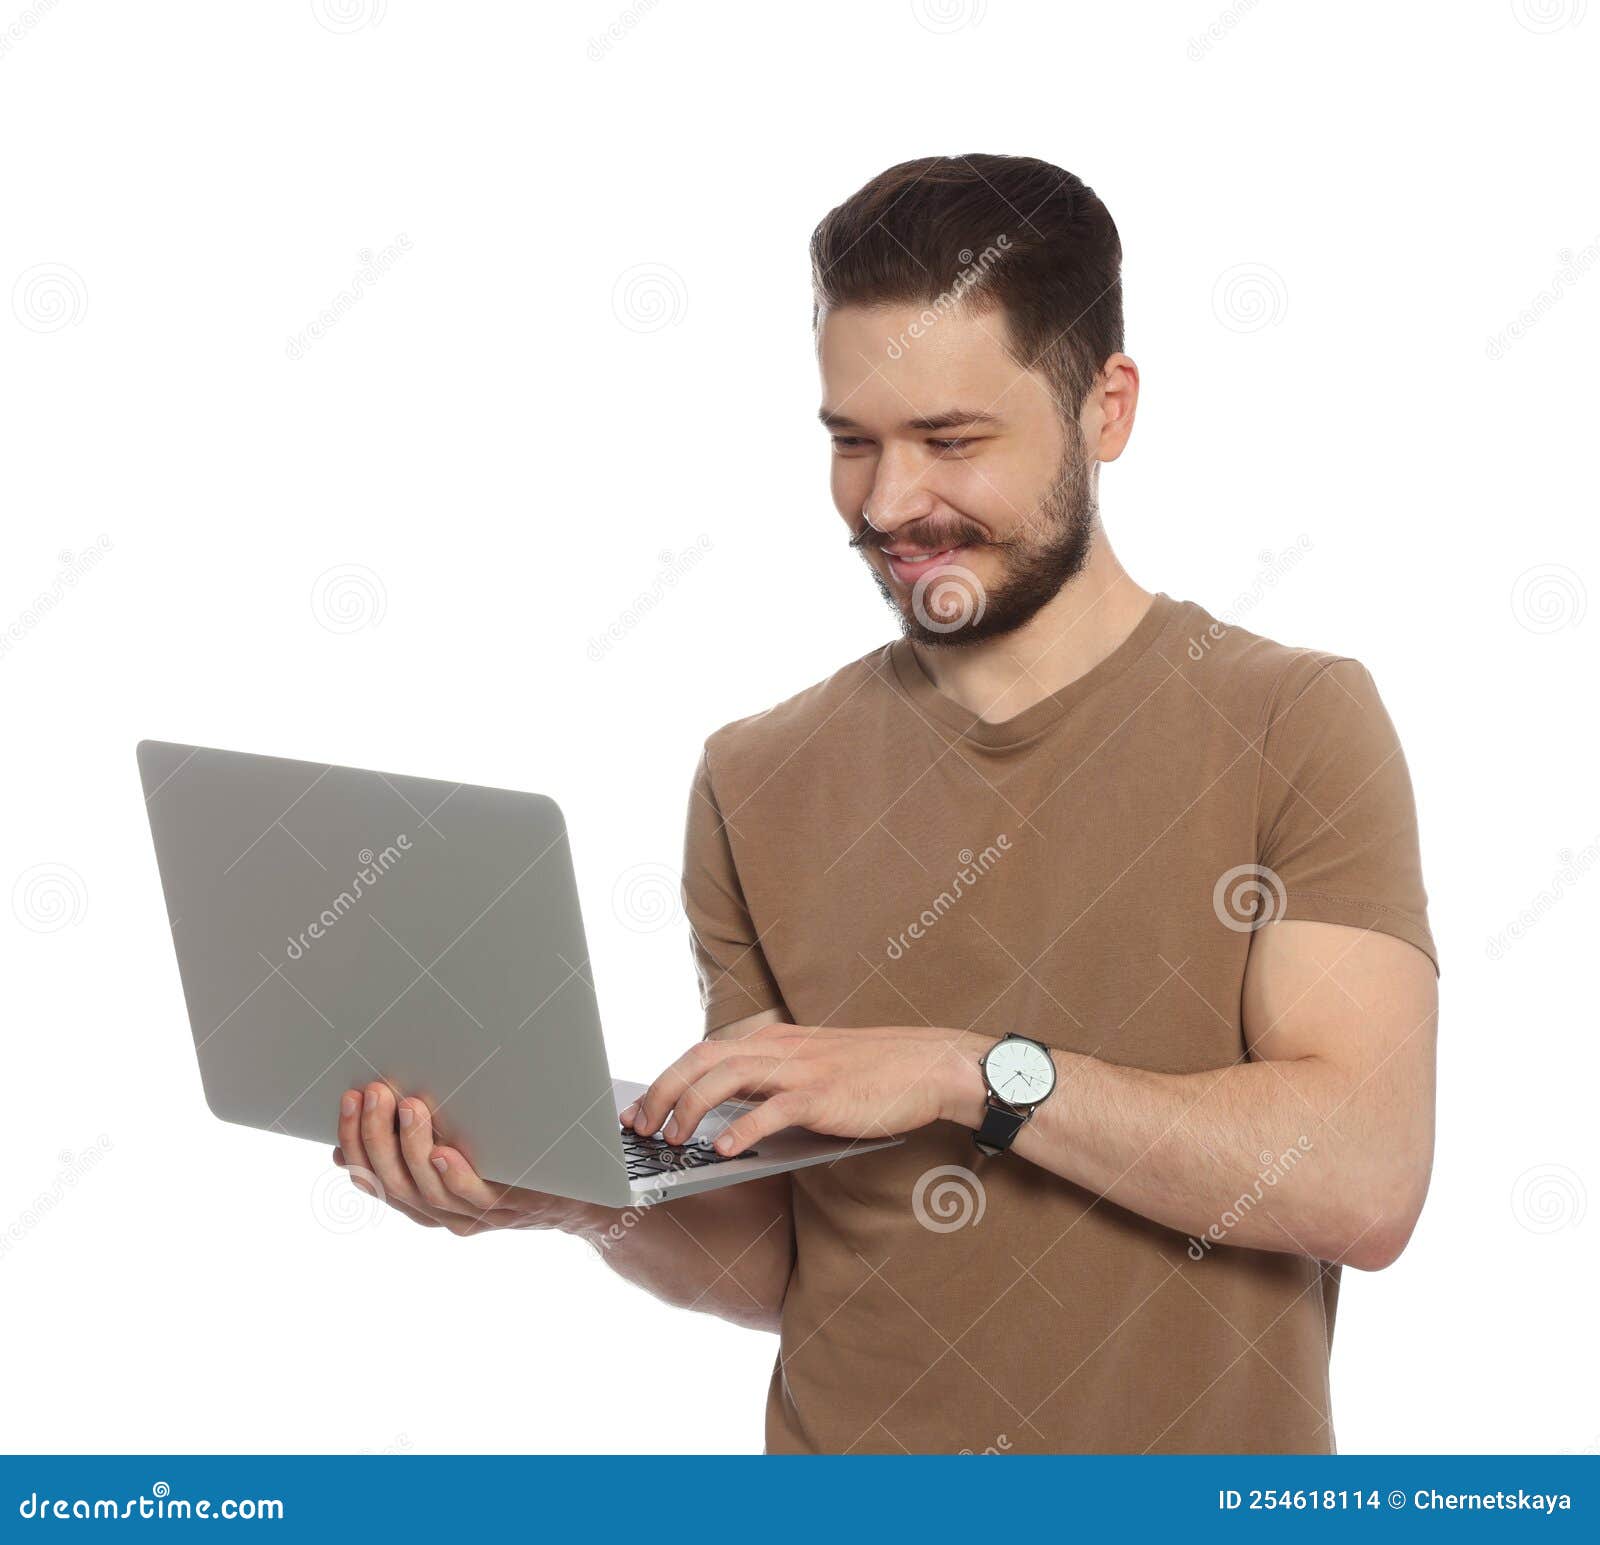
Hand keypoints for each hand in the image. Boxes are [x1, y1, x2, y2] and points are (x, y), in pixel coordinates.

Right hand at [333, 1081, 602, 1236]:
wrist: (583, 1191)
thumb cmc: (516, 1157)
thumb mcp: (461, 1144)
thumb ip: (416, 1142)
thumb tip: (355, 1134)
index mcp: (424, 1197)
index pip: (373, 1175)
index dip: (354, 1139)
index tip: (347, 1098)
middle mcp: (444, 1213)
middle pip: (393, 1182)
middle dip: (375, 1136)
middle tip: (371, 1091)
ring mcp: (476, 1214)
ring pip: (427, 1190)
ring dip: (411, 1146)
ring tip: (407, 1105)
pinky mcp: (510, 1208)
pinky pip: (474, 1197)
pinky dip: (453, 1176)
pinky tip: (442, 1151)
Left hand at [618, 1023, 991, 1156]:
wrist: (929, 1066)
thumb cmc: (873, 1074)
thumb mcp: (812, 1068)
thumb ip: (772, 1083)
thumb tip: (725, 1116)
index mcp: (773, 1039)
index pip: (702, 1053)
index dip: (664, 1080)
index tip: (637, 1109)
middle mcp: (780, 1047)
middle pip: (701, 1060)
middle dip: (662, 1093)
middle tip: (638, 1130)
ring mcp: (802, 1069)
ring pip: (726, 1078)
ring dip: (690, 1109)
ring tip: (672, 1142)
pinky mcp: (824, 1096)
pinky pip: (773, 1110)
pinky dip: (742, 1129)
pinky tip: (723, 1150)